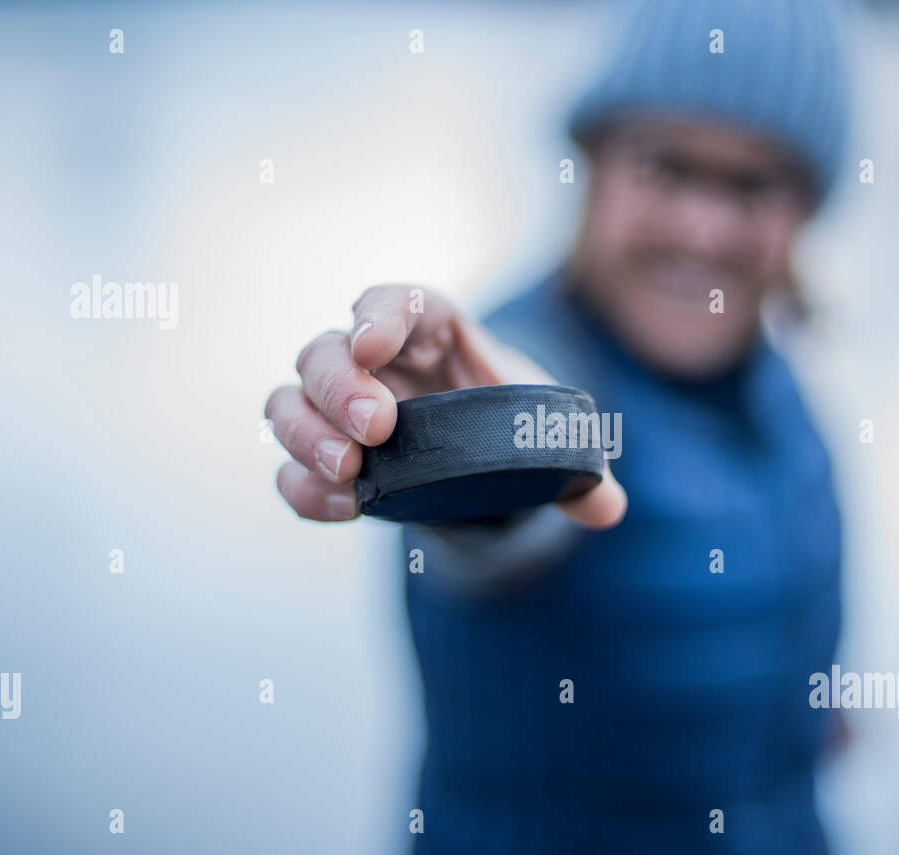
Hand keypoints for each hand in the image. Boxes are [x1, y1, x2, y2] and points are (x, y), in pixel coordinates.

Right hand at [265, 284, 627, 527]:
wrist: (488, 464)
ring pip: (292, 401)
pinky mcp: (331, 460)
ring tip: (349, 469)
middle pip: (328, 350)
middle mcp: (378, 364)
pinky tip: (343, 508)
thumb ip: (579, 464)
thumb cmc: (513, 423)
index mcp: (434, 332)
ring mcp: (342, 410)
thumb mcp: (552, 435)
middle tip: (373, 428)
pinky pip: (293, 467)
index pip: (397, 301)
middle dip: (338, 385)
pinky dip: (304, 486)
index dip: (378, 314)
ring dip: (306, 433)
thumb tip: (606, 505)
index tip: (373, 345)